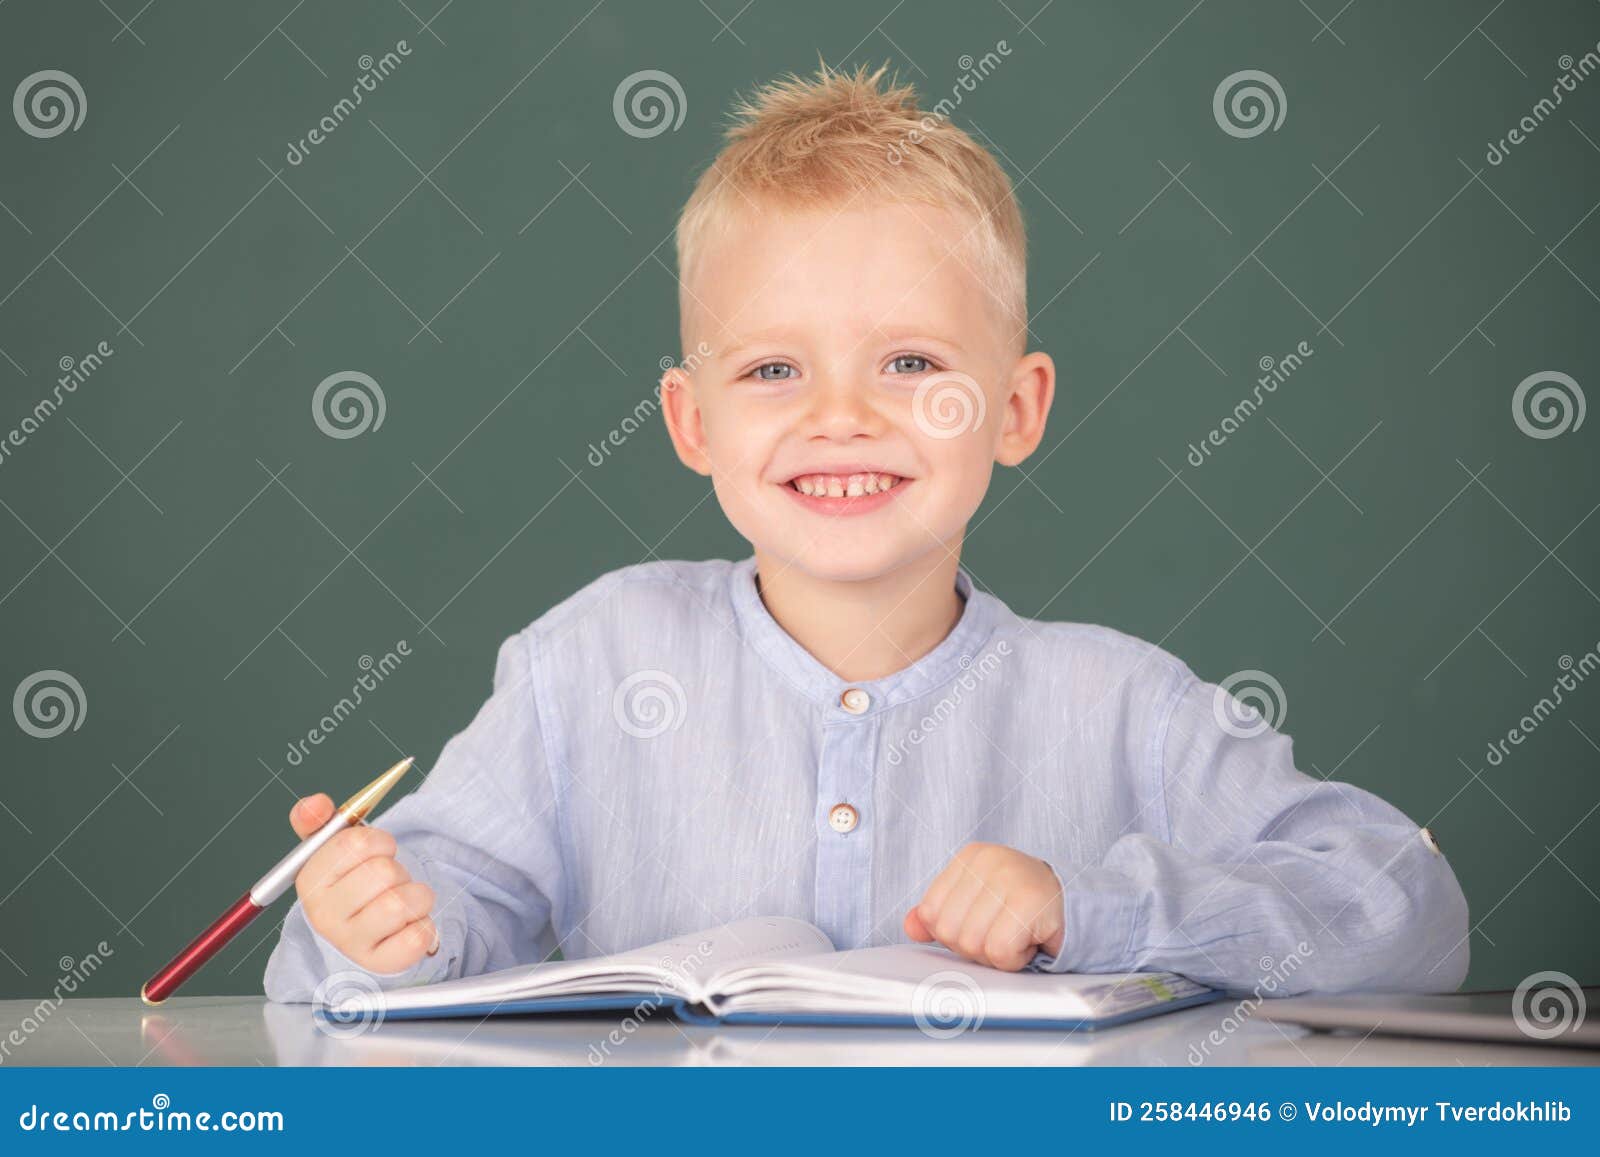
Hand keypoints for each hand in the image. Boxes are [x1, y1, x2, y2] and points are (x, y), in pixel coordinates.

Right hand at [290, 793, 437, 973]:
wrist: (368, 936)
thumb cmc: (355, 884)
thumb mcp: (335, 851)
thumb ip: (322, 821)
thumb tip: (316, 803)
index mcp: (311, 881)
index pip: (355, 844)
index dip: (380, 840)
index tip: (379, 850)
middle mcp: (324, 915)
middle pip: (383, 872)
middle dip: (398, 870)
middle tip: (389, 882)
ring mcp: (351, 943)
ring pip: (403, 902)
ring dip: (416, 896)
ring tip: (402, 903)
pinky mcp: (381, 964)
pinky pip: (418, 934)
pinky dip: (424, 925)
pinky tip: (408, 927)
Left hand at [904, 842, 1063, 970]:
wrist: (1075, 905)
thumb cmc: (1021, 906)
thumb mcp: (976, 903)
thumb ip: (940, 915)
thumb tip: (910, 927)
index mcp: (970, 857)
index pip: (930, 912)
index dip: (952, 933)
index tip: (982, 924)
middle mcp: (989, 862)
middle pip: (950, 931)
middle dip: (974, 945)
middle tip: (1002, 933)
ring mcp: (1011, 879)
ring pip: (973, 944)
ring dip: (996, 954)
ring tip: (1017, 934)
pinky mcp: (1031, 903)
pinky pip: (1000, 952)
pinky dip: (1014, 959)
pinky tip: (1029, 941)